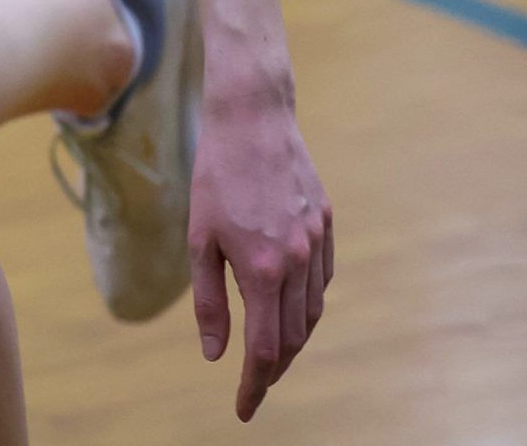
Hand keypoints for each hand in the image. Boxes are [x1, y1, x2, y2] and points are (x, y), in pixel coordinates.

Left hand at [191, 88, 331, 420]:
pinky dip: (307, 303)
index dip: (254, 383)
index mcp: (263, 269)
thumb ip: (208, 300)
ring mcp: (318, 244)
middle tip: (254, 388)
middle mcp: (298, 262)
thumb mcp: (199, 238)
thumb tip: (216, 353)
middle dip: (273, 368)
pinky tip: (288, 306)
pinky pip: (322, 280)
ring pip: (312, 312)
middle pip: (293, 337)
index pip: (264, 347)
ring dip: (293, 339)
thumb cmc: (215, 176)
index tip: (243, 408)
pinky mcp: (327, 225)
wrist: (252, 119)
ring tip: (270, 354)